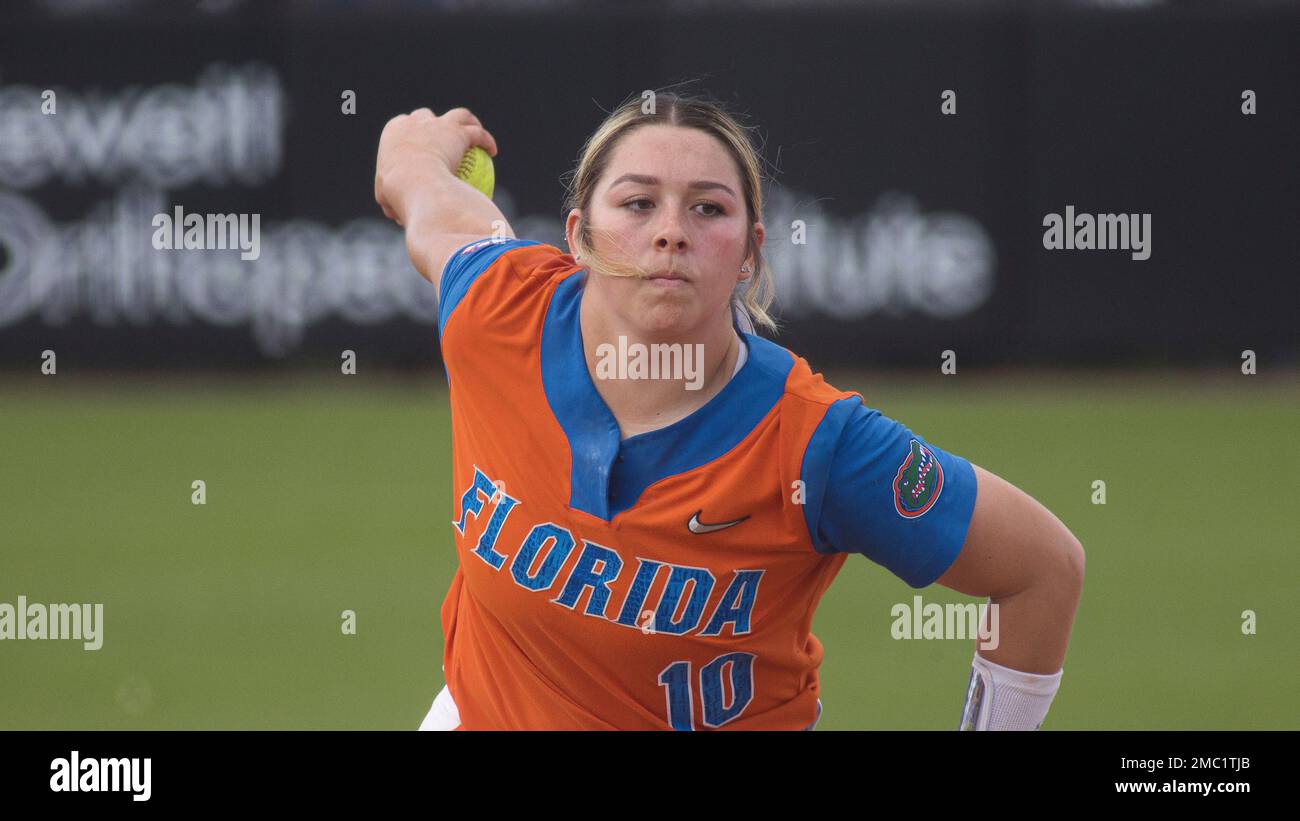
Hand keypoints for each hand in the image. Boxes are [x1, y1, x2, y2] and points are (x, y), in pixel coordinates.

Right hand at [374, 107, 498, 226]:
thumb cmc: (399, 193)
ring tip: (474, 132)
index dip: (410, 133)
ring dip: (466, 121)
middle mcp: (415, 122)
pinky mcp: (457, 130)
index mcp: (393, 132)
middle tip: (443, 138)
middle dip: (432, 122)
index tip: (417, 146)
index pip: (401, 126)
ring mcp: (437, 123)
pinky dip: (486, 140)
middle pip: (425, 116)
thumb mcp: (389, 200)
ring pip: (457, 115)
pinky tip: (492, 151)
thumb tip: (398, 215)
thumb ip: (393, 201)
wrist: (414, 182)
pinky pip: (477, 134)